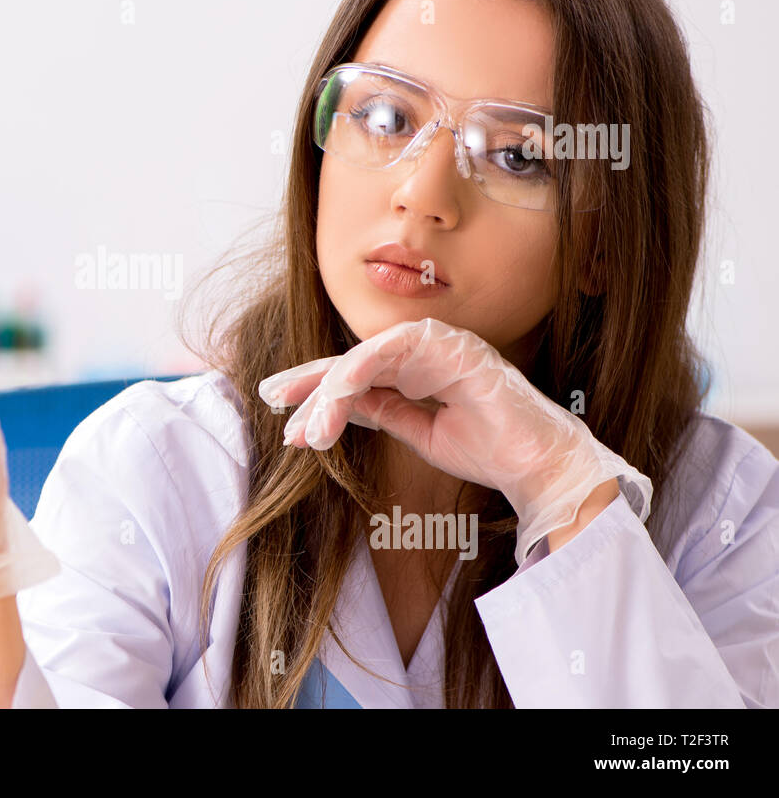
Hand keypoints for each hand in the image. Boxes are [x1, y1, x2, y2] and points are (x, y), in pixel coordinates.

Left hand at [257, 318, 651, 564]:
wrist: (538, 466)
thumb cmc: (489, 448)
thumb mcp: (418, 431)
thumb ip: (383, 410)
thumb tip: (341, 404)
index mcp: (420, 363)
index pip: (358, 372)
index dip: (318, 391)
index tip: (285, 418)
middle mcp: (426, 346)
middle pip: (353, 361)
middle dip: (308, 384)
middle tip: (272, 403)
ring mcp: (439, 342)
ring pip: (363, 360)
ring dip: (329, 395)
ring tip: (308, 433)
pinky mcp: (450, 347)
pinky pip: (387, 356)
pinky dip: (355, 379)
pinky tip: (334, 405)